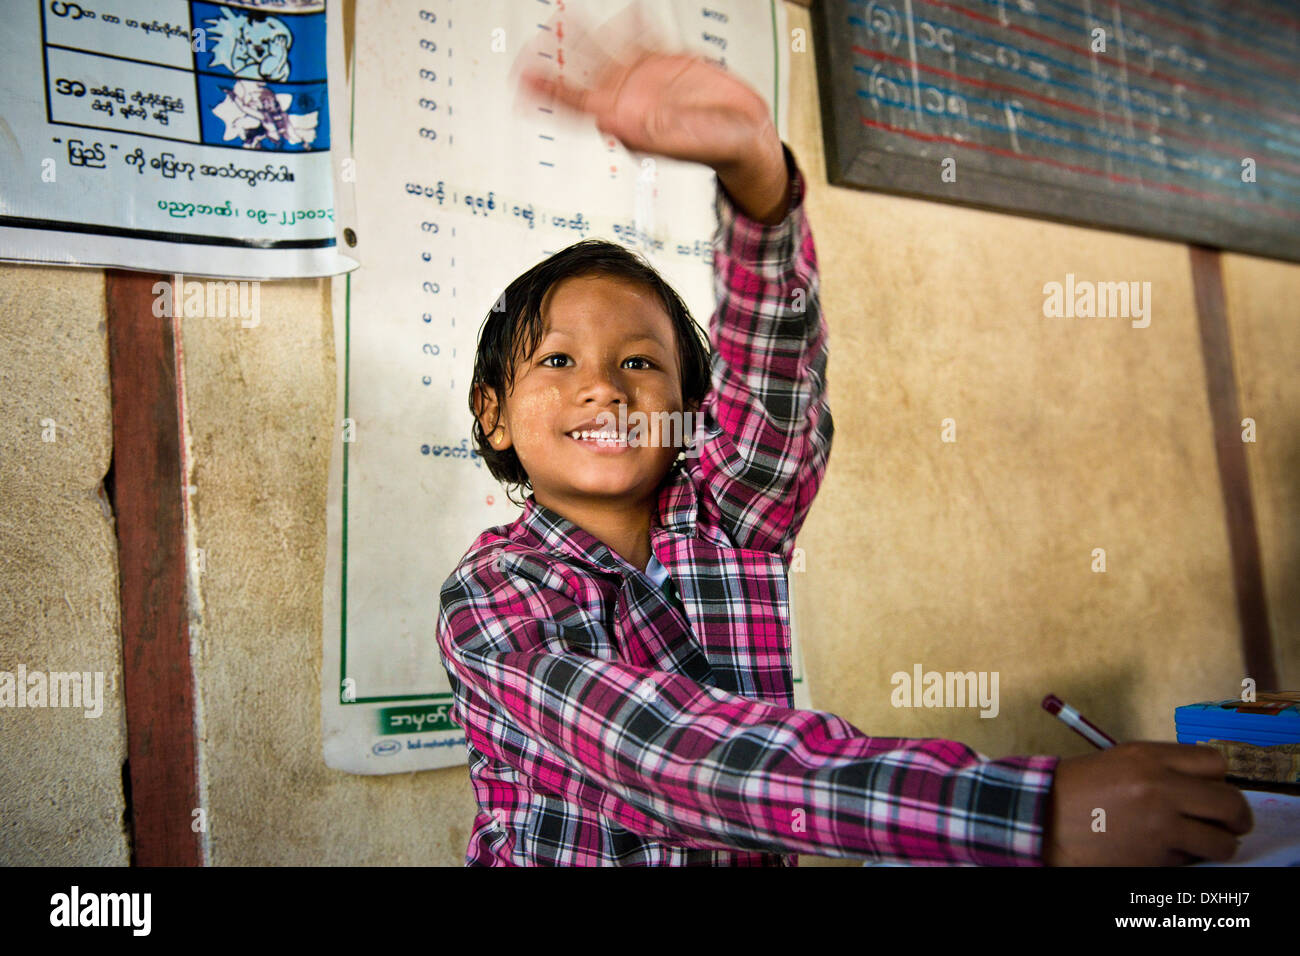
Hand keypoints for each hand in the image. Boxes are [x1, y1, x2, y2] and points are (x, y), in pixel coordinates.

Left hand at [512, 1, 788, 221]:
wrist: (746, 135)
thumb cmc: (719, 149)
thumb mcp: (689, 142)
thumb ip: (656, 132)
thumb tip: (615, 122)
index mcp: (628, 123)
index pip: (580, 108)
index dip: (552, 93)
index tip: (527, 81)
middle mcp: (630, 101)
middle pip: (585, 76)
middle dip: (557, 63)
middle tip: (529, 50)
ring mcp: (646, 81)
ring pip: (607, 52)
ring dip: (584, 35)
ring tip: (565, 14)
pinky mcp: (666, 63)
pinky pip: (642, 38)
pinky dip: (632, 22)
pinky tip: (627, 10)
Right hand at [1043, 742, 1252, 865]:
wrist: (1044, 817)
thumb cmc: (1080, 788)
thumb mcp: (1122, 761)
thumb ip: (1164, 767)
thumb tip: (1208, 787)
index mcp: (1149, 756)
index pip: (1217, 763)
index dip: (1221, 780)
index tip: (1216, 790)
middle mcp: (1160, 787)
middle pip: (1231, 803)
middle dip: (1238, 818)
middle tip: (1233, 824)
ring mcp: (1160, 825)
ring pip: (1222, 842)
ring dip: (1217, 844)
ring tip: (1203, 842)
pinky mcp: (1155, 857)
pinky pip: (1191, 861)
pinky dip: (1184, 859)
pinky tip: (1163, 849)